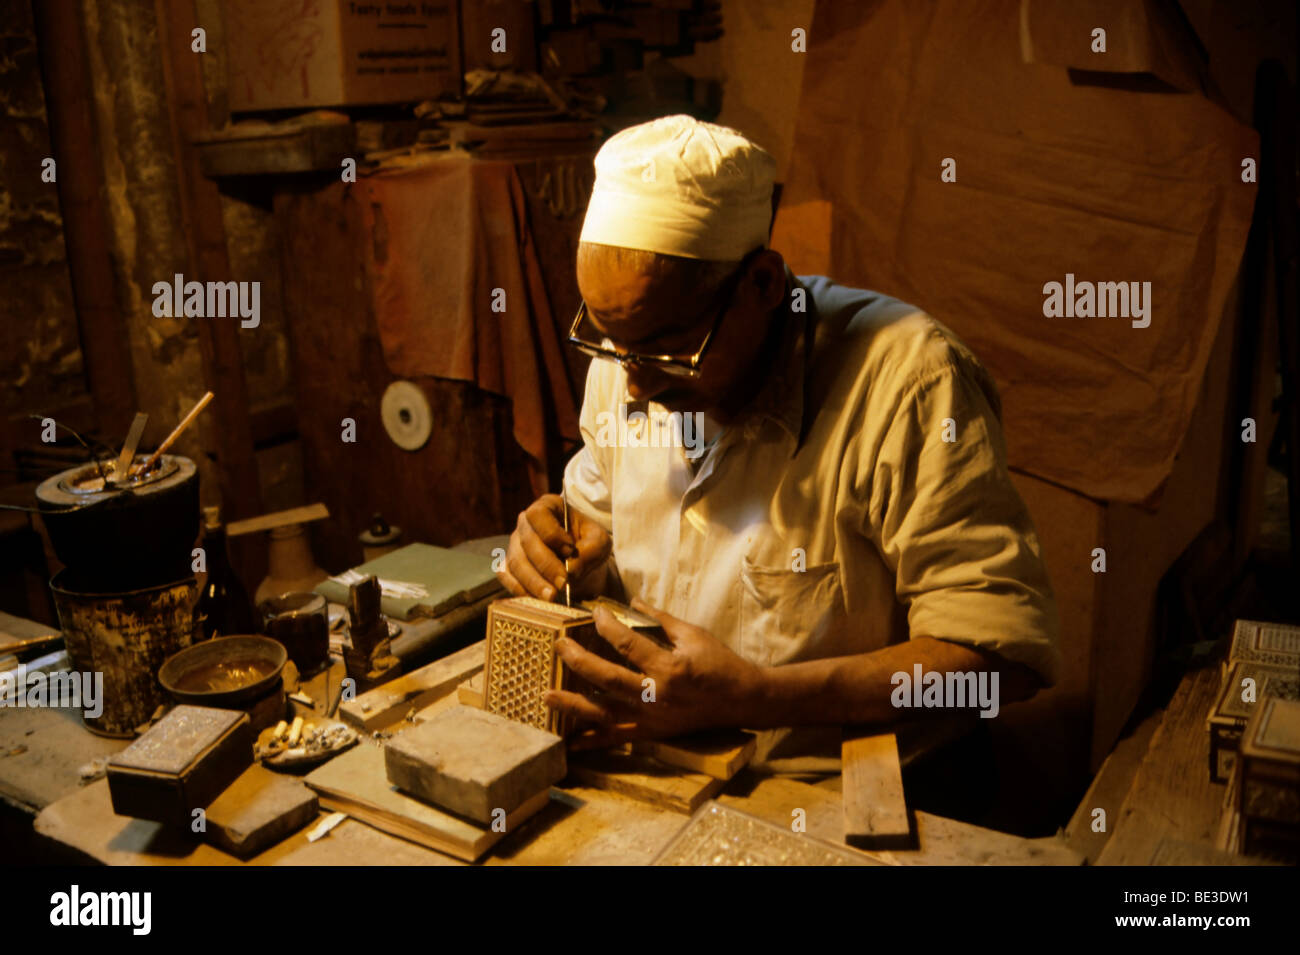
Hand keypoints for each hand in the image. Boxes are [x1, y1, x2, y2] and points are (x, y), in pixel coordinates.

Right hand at [498, 493, 610, 600]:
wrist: (584, 568)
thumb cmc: (590, 548)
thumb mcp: (600, 543)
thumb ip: (590, 551)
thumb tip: (570, 570)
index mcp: (547, 507)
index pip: (538, 515)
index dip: (551, 533)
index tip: (570, 549)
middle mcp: (526, 524)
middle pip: (527, 542)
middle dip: (545, 565)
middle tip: (562, 583)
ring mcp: (514, 545)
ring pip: (516, 563)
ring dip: (534, 582)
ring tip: (552, 597)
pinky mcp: (508, 566)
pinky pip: (506, 577)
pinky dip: (520, 589)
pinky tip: (537, 599)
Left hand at [545, 598, 764, 747]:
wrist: (742, 701)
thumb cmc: (719, 663)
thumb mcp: (693, 634)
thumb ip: (660, 619)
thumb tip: (631, 601)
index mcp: (671, 667)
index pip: (629, 644)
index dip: (607, 626)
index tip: (593, 612)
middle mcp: (658, 695)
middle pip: (610, 679)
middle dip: (580, 662)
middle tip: (559, 645)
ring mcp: (653, 719)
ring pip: (606, 714)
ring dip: (574, 705)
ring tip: (546, 696)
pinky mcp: (652, 734)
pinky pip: (616, 740)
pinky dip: (592, 741)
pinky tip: (569, 741)